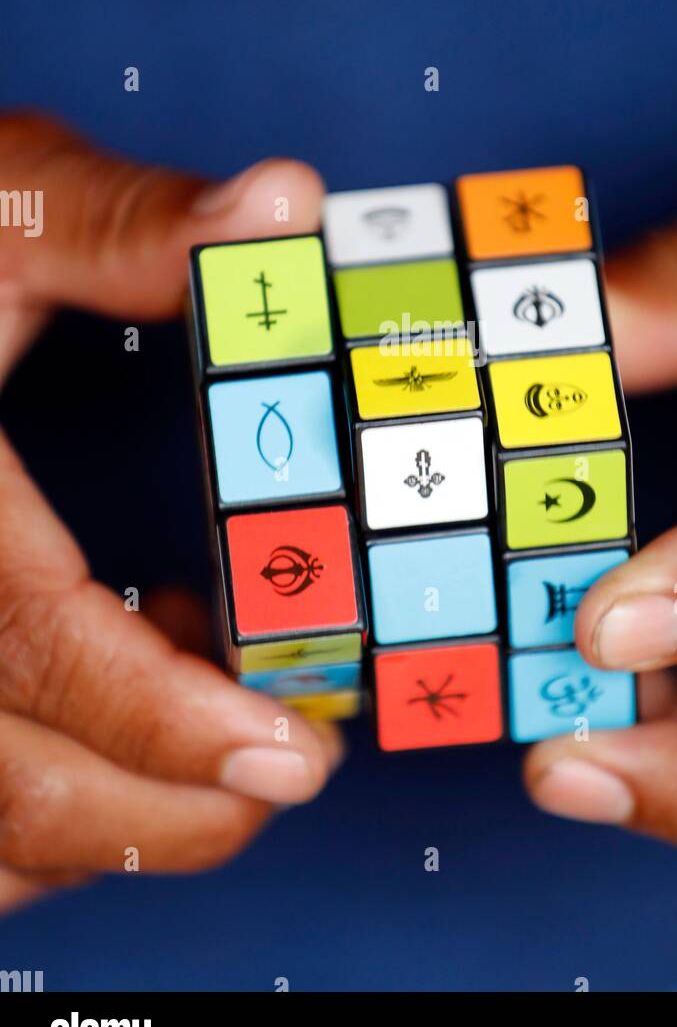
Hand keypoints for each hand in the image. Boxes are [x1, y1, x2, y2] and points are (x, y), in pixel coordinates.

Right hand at [0, 113, 341, 911]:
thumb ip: (124, 225)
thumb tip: (281, 205)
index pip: (37, 652)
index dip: (171, 718)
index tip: (291, 748)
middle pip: (16, 790)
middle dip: (176, 806)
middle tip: (298, 758)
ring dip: (113, 821)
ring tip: (216, 738)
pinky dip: (42, 812)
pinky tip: (108, 719)